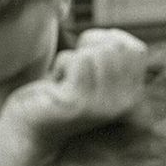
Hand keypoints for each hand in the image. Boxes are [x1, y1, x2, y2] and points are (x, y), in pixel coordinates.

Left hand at [0, 29, 148, 147]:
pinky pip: (76, 61)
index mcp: (133, 98)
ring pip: (96, 53)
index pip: (136, 51)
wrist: (29, 133)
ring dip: (73, 59)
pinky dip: (61, 65)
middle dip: (89, 49)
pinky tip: (56, 86)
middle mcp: (124, 105)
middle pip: (116, 48)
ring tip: (64, 82)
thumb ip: (111, 53)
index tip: (87, 63)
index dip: (107, 45)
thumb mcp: (94, 72)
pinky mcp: (79, 104)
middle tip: (72, 72)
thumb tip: (114, 32)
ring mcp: (103, 106)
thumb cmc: (59, 95)